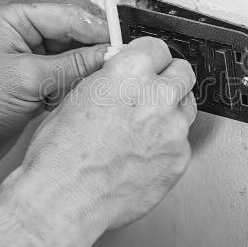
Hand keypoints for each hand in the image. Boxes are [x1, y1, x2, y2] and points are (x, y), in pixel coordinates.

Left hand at [0, 3, 108, 172]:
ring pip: (70, 60)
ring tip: (106, 83)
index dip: (97, 31)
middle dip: (94, 52)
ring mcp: (26, 62)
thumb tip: (109, 56)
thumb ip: (73, 66)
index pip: (67, 17)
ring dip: (85, 72)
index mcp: (13, 20)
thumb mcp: (29, 80)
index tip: (122, 46)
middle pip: (71, 37)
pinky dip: (75, 88)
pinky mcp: (31, 85)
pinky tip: (87, 97)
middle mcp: (20, 36)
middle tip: (120, 66)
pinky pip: (63, 80)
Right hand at [23, 37, 197, 228]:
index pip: (157, 48)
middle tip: (152, 94)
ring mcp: (174, 128)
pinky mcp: (180, 159)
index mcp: (129, 71)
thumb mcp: (76, 96)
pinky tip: (142, 157)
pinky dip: (167, 147)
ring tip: (143, 131)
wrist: (65, 198)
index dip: (149, 59)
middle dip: (168, 80)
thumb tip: (121, 76)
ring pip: (186, 108)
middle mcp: (157, 95)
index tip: (147, 66)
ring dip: (171, 113)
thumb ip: (110, 80)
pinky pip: (181, 144)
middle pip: (182, 73)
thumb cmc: (60, 154)